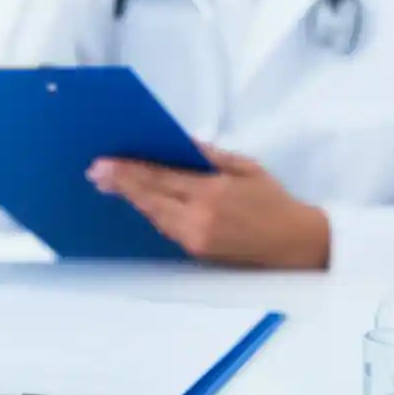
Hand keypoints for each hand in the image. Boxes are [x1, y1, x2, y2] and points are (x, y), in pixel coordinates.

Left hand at [86, 145, 330, 268]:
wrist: (298, 245)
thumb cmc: (275, 202)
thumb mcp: (246, 167)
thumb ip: (208, 156)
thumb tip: (177, 141)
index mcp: (212, 194)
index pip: (160, 179)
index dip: (129, 171)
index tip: (105, 162)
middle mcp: (198, 220)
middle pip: (149, 199)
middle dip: (121, 184)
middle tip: (95, 172)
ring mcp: (195, 240)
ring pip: (153, 216)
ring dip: (130, 199)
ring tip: (108, 183)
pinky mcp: (196, 253)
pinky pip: (165, 228)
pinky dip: (150, 212)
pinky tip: (137, 201)